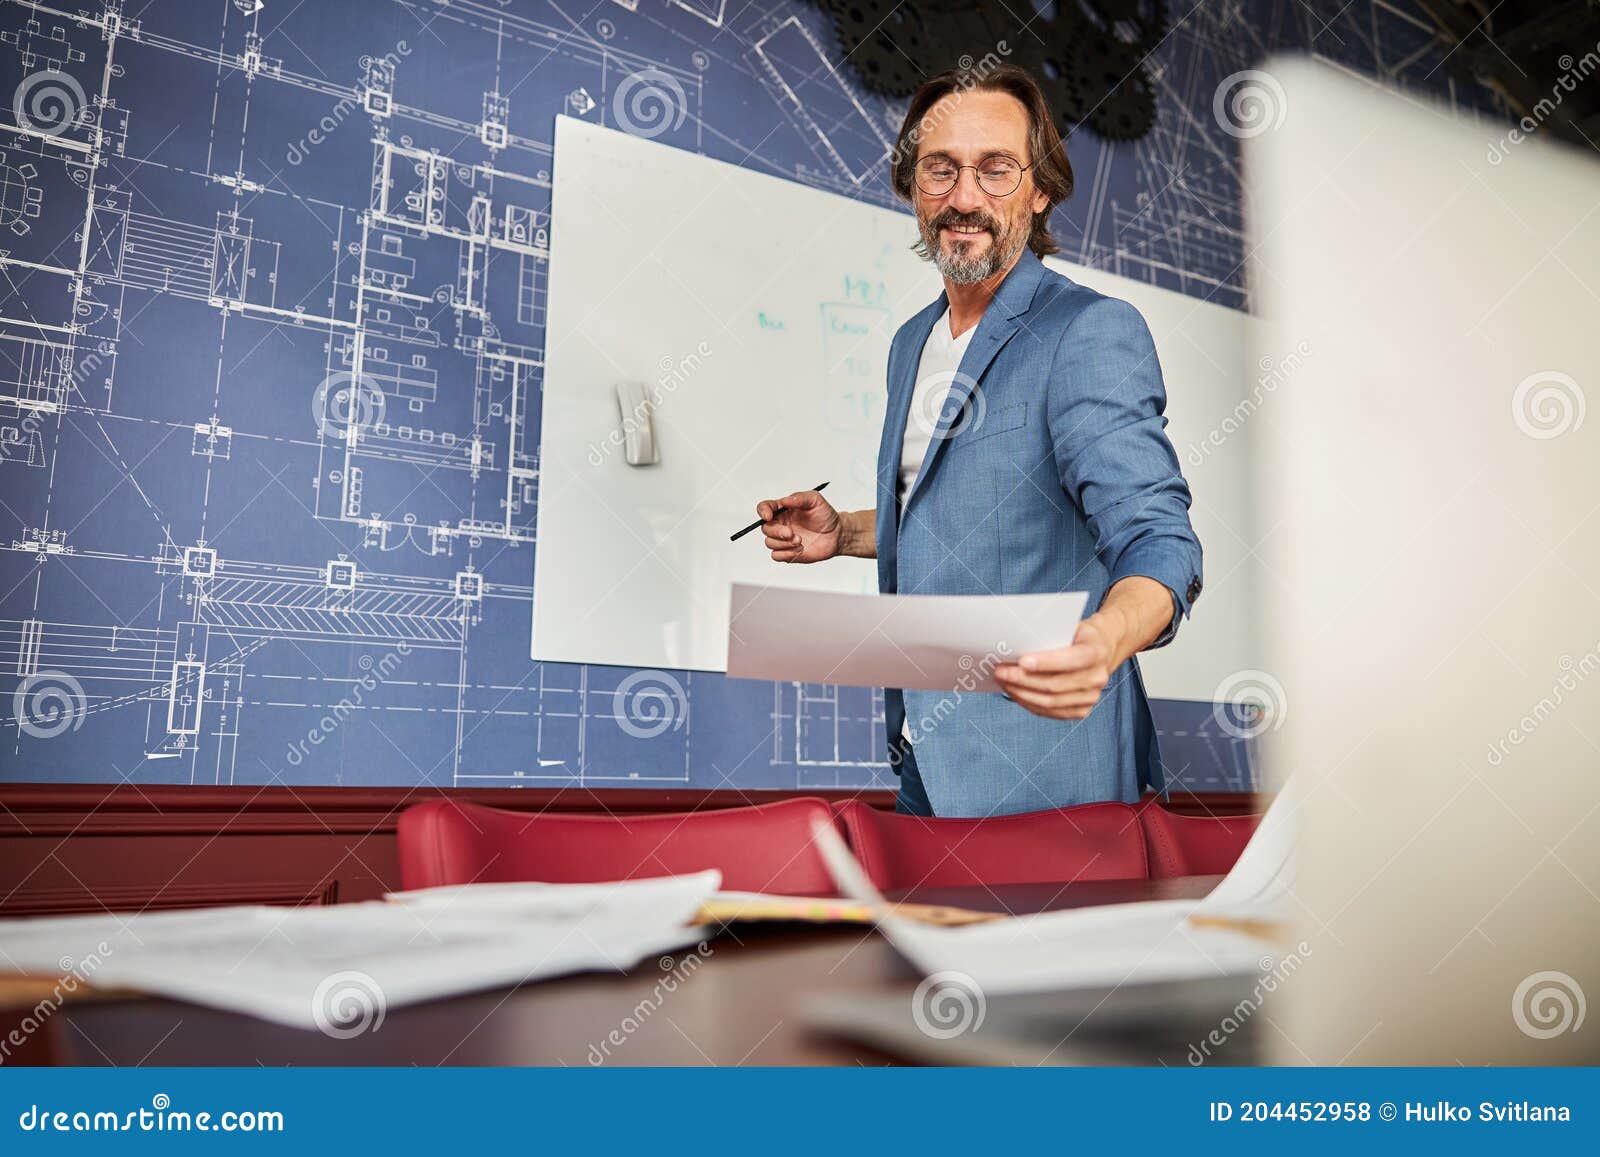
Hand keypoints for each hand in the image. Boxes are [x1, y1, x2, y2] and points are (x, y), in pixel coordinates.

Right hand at [757, 490, 841, 562]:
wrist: (836, 534)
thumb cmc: (825, 515)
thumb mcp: (815, 500)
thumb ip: (799, 498)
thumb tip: (785, 500)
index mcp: (783, 510)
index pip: (765, 508)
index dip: (763, 511)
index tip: (768, 515)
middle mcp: (781, 524)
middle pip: (765, 528)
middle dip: (776, 532)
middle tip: (790, 533)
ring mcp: (783, 540)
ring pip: (769, 543)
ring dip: (784, 543)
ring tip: (800, 540)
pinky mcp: (788, 553)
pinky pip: (776, 556)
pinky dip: (786, 553)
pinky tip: (800, 549)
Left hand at [993, 613, 1126, 720]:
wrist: (1098, 649)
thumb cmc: (1076, 635)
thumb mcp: (1067, 626)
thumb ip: (1048, 634)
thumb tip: (1015, 643)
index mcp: (1097, 652)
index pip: (1072, 660)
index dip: (1046, 662)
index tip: (1022, 661)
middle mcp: (1098, 677)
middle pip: (1056, 685)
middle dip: (1024, 680)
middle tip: (1002, 671)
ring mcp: (1091, 697)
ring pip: (1051, 702)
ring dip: (1022, 693)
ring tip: (1004, 682)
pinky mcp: (1082, 710)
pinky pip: (1051, 712)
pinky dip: (1030, 703)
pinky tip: (1016, 693)